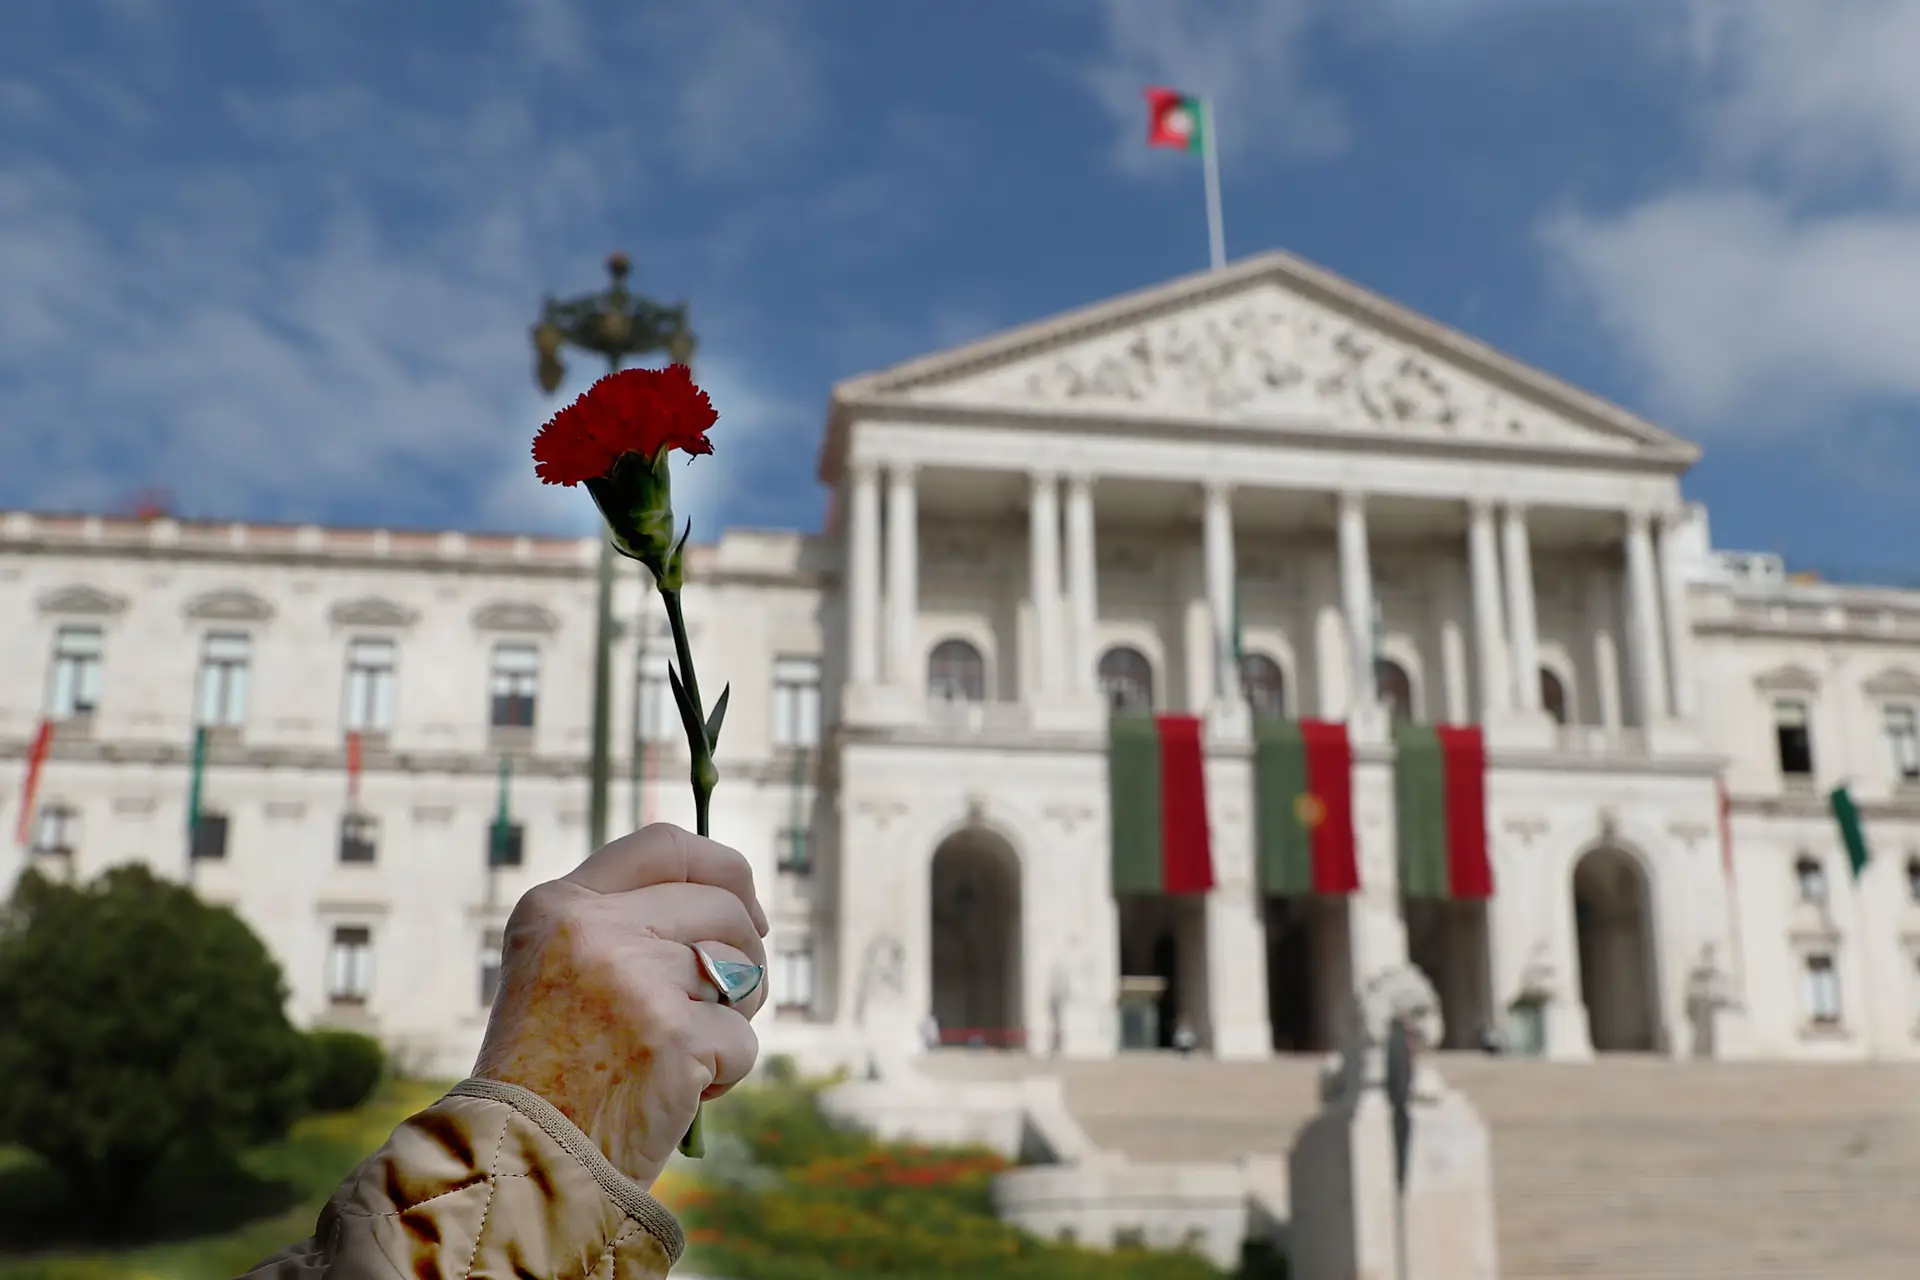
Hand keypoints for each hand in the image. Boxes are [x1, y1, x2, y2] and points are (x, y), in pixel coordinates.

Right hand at [472, 823, 768, 1190]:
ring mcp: (634, 979)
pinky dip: (726, 1074)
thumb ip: (623, 925)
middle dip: (745, 957)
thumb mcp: (560, 971)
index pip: (669, 845)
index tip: (748, 909)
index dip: (724, 869)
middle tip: (727, 1004)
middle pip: (722, 907)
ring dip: (733, 1018)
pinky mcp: (672, 1036)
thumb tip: (733, 899)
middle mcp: (593, 928)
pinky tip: (675, 1096)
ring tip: (682, 1056)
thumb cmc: (551, 1072)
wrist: (520, 1164)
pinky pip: (743, 1041)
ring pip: (741, 974)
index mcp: (559, 904)